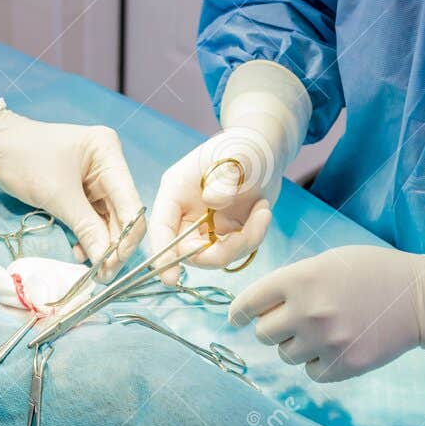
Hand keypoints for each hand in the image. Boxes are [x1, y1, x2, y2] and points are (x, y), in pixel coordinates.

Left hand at [0, 111, 144, 273]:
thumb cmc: (25, 160)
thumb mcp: (57, 195)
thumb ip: (86, 227)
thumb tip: (107, 260)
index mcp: (109, 153)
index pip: (130, 201)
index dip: (127, 235)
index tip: (116, 264)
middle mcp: (109, 164)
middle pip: (122, 213)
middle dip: (114, 245)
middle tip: (104, 275)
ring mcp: (97, 178)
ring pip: (108, 220)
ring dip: (101, 245)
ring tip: (93, 270)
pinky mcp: (84, 191)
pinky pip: (93, 219)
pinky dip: (88, 237)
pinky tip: (80, 253)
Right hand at [148, 60, 309, 281]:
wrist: (263, 150)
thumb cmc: (243, 147)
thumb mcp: (234, 156)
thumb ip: (223, 178)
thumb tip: (213, 201)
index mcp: (175, 193)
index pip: (161, 229)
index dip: (163, 254)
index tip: (170, 278)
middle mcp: (185, 214)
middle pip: (187, 251)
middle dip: (217, 252)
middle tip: (245, 236)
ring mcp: (206, 226)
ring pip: (214, 256)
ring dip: (243, 242)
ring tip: (262, 211)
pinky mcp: (226, 234)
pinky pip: (236, 250)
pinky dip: (253, 237)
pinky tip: (263, 211)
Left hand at [230, 246, 424, 380]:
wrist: (421, 297)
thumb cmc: (372, 273)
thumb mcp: (328, 261)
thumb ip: (293, 281)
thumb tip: (257, 307)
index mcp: (300, 279)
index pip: (248, 303)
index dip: (240, 312)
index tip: (237, 319)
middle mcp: (307, 312)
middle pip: (263, 334)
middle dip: (274, 328)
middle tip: (293, 321)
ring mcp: (326, 341)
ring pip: (285, 355)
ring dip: (296, 346)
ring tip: (321, 331)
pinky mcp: (344, 365)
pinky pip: (311, 372)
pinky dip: (317, 363)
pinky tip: (335, 347)